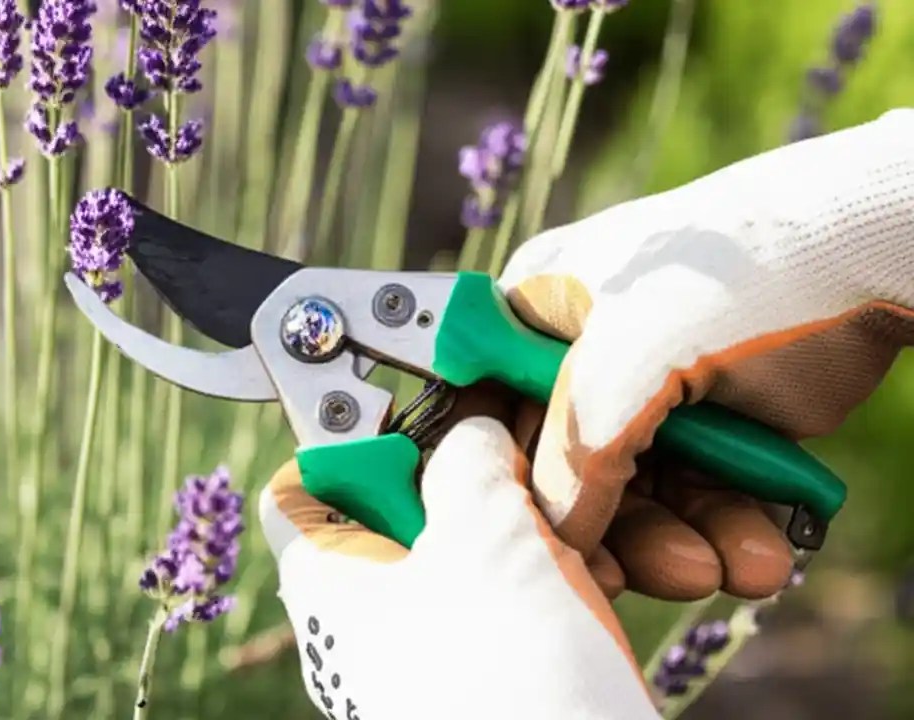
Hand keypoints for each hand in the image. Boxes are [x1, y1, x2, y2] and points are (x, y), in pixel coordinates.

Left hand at [258, 417, 661, 719]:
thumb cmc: (509, 681)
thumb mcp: (486, 533)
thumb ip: (468, 459)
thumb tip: (473, 430)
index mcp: (324, 576)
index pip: (312, 476)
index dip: (365, 432)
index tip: (429, 404)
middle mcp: (359, 619)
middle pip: (404, 507)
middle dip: (474, 479)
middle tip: (526, 463)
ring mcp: (419, 656)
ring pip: (467, 555)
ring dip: (528, 531)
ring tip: (575, 533)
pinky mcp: (478, 681)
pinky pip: (504, 607)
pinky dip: (546, 583)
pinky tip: (592, 582)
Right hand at [496, 108, 913, 599]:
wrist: (878, 255)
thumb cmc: (744, 272)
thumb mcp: (631, 361)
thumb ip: (573, 453)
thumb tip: (554, 536)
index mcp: (537, 310)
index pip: (487, 412)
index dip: (502, 479)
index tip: (525, 541)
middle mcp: (584, 352)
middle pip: (563, 467)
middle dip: (610, 529)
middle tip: (630, 580)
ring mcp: (651, 388)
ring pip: (637, 494)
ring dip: (677, 543)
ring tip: (734, 567)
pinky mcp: (711, 419)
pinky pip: (697, 494)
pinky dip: (725, 529)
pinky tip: (760, 553)